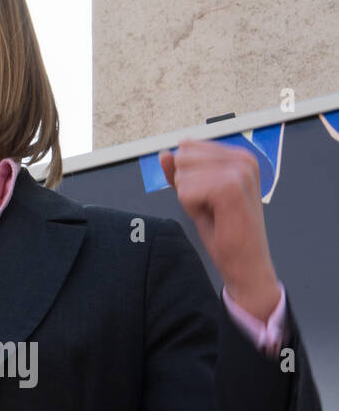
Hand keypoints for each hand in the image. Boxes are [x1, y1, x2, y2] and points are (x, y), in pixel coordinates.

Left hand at [159, 139, 279, 321]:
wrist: (245, 263)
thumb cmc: (226, 231)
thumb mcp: (197, 195)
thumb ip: (180, 172)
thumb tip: (164, 153)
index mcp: (240, 157)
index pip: (187, 148)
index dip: (188, 177)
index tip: (210, 196)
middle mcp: (244, 159)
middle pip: (183, 159)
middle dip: (188, 186)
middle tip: (212, 207)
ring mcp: (240, 172)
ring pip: (183, 174)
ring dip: (190, 198)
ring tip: (215, 213)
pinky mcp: (231, 187)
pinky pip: (186, 190)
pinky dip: (191, 207)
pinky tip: (214, 217)